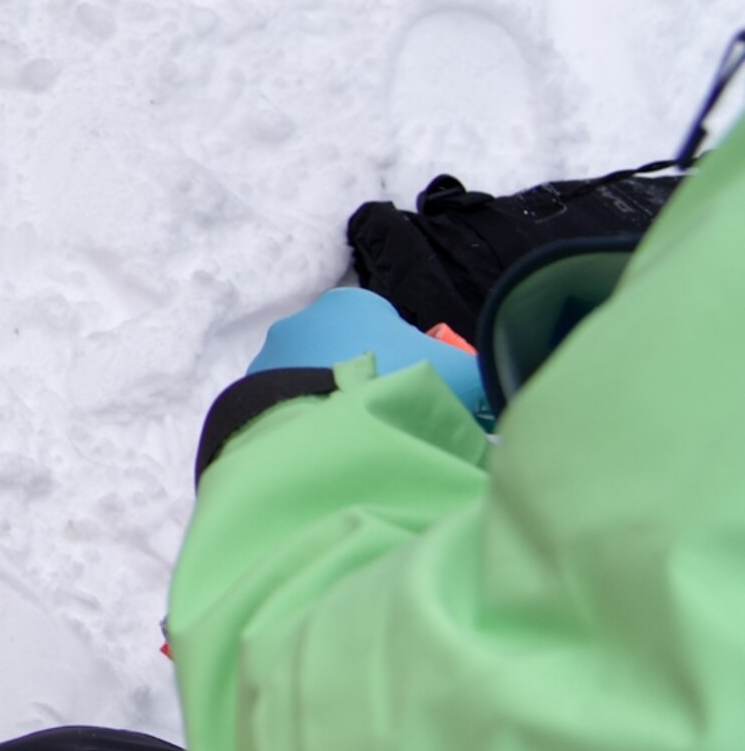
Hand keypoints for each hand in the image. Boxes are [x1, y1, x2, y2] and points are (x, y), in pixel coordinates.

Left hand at [247, 286, 486, 419]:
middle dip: (372, 381)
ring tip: (362, 438)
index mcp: (349, 302)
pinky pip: (289, 408)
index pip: (387, 324)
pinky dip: (309, 424)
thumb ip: (480, 371)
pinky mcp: (250, 394)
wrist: (324, 429)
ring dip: (336, 404)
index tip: (419, 391)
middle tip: (394, 418)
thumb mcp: (460, 374)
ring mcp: (269, 357)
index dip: (410, 360)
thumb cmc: (395, 385)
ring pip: (316, 381)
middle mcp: (302, 320)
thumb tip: (499, 380)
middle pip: (350, 352)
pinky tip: (331, 448)